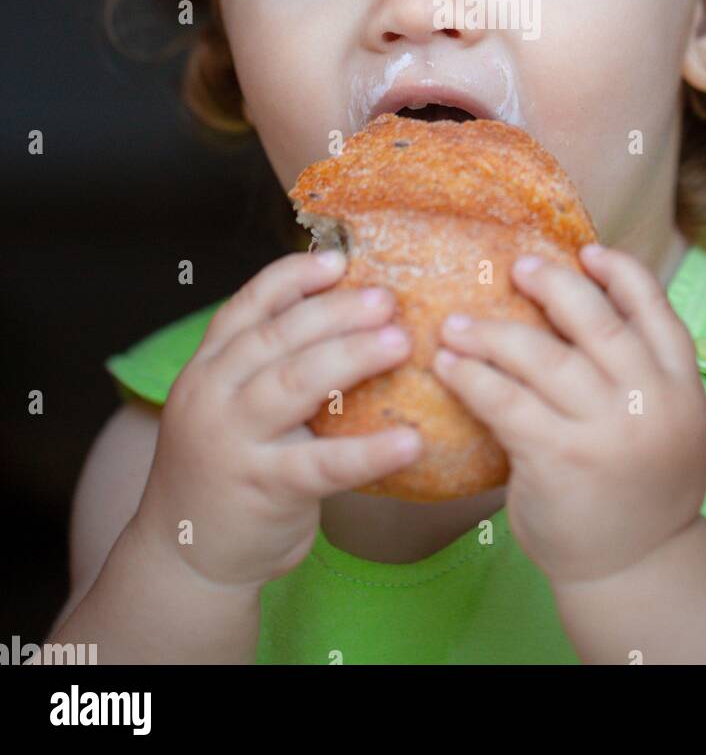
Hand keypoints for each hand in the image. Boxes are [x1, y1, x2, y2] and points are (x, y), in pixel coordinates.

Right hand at [134, 249, 420, 590]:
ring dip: (351, 357)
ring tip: (401, 342)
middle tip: (388, 299)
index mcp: (209, 366)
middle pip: (278, 337)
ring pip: (294, 384)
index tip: (341, 260)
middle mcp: (212, 395)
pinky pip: (322, 465)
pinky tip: (409, 440)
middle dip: (336, 311)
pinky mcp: (262, 489)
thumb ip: (270, 363)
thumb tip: (347, 311)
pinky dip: (369, 451)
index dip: (294, 279)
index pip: (248, 306)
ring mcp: (233, 442)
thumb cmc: (228, 468)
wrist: (184, 556)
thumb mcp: (231, 404)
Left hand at [432, 244, 705, 586]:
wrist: (636, 568)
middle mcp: (650, 400)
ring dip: (492, 333)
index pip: (655, 308)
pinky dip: (472, 378)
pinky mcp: (559, 458)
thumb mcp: (665, 421)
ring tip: (456, 323)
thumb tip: (575, 308)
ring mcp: (606, 429)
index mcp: (682, 384)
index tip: (588, 251)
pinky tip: (448, 366)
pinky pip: (506, 402)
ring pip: (542, 357)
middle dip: (552, 285)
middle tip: (516, 268)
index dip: (622, 272)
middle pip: (595, 320)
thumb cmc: (637, 487)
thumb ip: (636, 371)